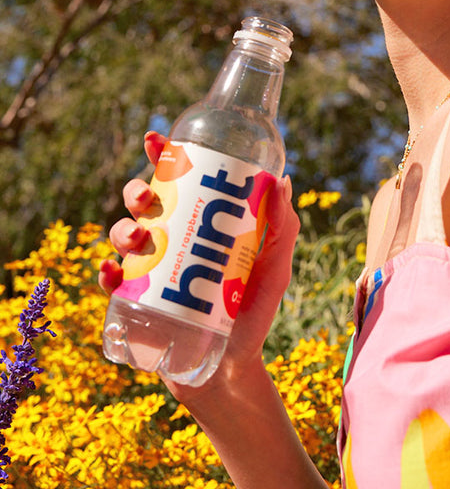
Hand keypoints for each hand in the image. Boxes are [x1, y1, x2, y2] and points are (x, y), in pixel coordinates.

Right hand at [99, 131, 300, 401]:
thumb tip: (282, 180)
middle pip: (143, 204)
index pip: (178, 181)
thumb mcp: (276, 267)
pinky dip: (106, 274)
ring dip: (122, 230)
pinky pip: (111, 285)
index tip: (156, 139)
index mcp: (198, 223)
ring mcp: (150, 272)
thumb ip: (284, 227)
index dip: (162, 156)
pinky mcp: (135, 305)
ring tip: (139, 239)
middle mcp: (170, 241)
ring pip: (123, 238)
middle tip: (148, 198)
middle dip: (137, 191)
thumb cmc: (255, 312)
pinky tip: (110, 271)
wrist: (234, 370)